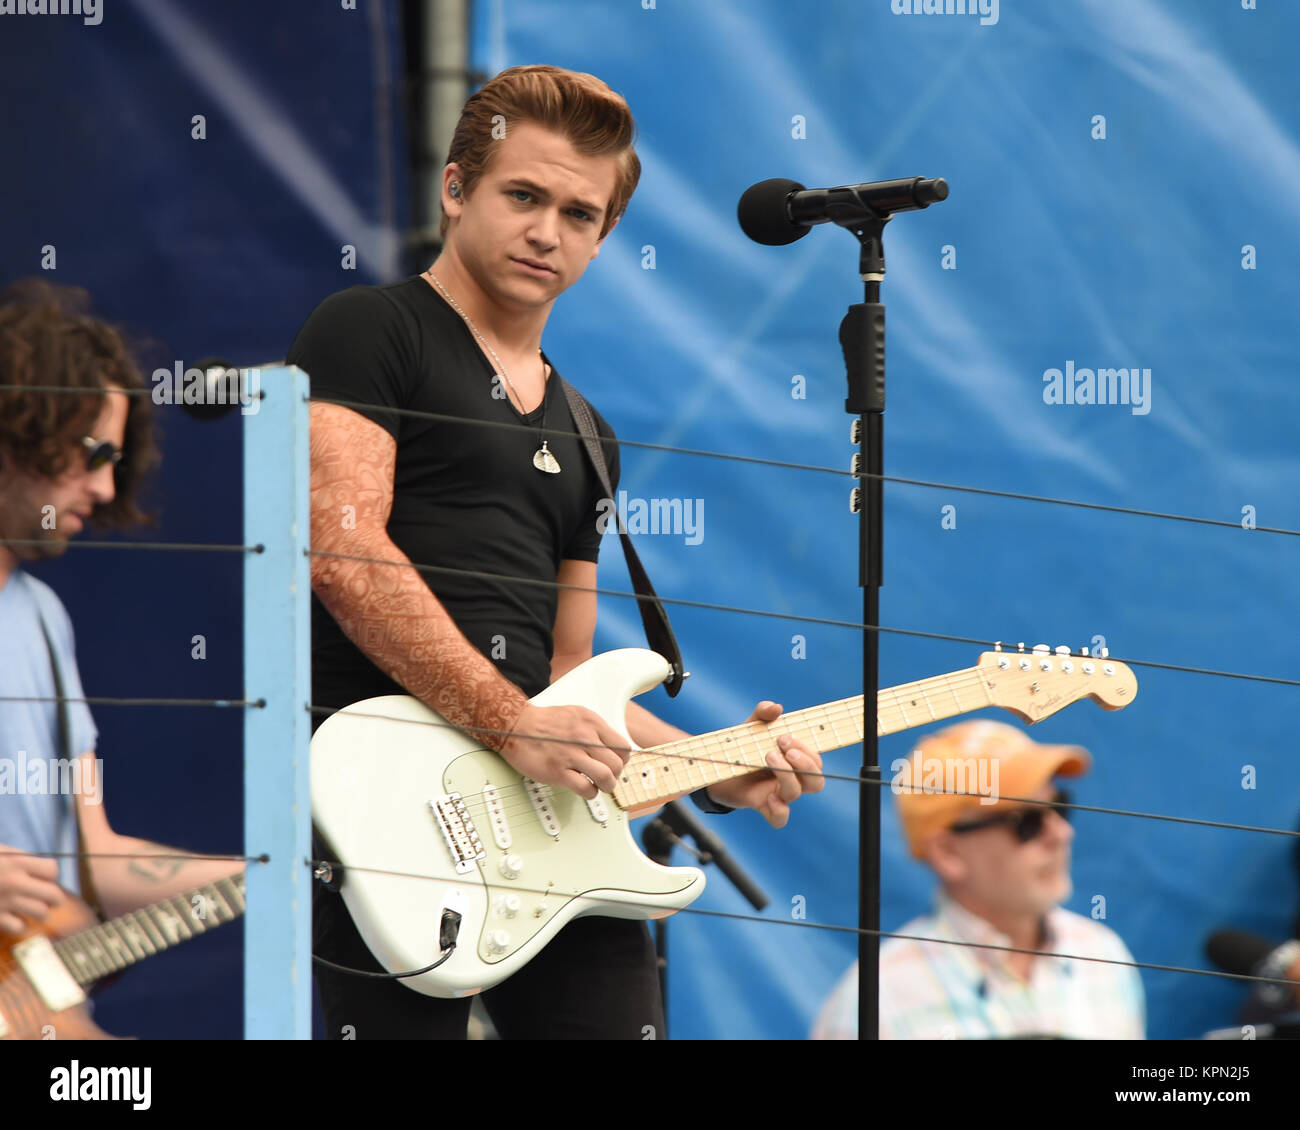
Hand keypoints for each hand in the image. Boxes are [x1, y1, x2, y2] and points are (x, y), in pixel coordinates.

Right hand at [0, 844, 61, 934]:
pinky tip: (11, 917)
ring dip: (37, 911)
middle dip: (52, 896)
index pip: (52, 871)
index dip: (49, 874)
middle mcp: (15, 883)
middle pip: (54, 895)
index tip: (41, 876)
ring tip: (28, 906)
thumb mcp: (0, 852)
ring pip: (40, 913)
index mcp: (17, 863)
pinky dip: (18, 924)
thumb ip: (20, 859)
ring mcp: (5, 903)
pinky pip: (18, 927)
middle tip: (43, 895)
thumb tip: (41, 869)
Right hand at [499, 704, 631, 799]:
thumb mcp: (576, 714)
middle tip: (609, 778)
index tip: (617, 764)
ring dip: (607, 786)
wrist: (515, 725)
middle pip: (617, 763)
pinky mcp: (558, 771)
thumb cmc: (543, 722)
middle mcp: (584, 737)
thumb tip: (610, 746)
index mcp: (591, 723)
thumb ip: (594, 729)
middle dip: (616, 775)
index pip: (622, 746)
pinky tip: (586, 790)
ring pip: (605, 777)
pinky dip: (590, 793)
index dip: (622, 759)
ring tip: (601, 786)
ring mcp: (571, 755)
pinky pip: (585, 788)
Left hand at [705, 701, 824, 827]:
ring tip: (768, 757)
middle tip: (781, 744)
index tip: (785, 736)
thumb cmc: (742, 746)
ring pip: (796, 793)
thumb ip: (763, 712)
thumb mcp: (751, 726)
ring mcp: (778, 793)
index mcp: (794, 761)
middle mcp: (791, 778)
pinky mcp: (763, 805)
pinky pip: (780, 818)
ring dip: (786, 774)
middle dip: (804, 762)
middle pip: (816, 780)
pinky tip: (770, 797)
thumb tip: (776, 708)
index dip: (808, 750)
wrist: (716, 765)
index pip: (816, 760)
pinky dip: (779, 810)